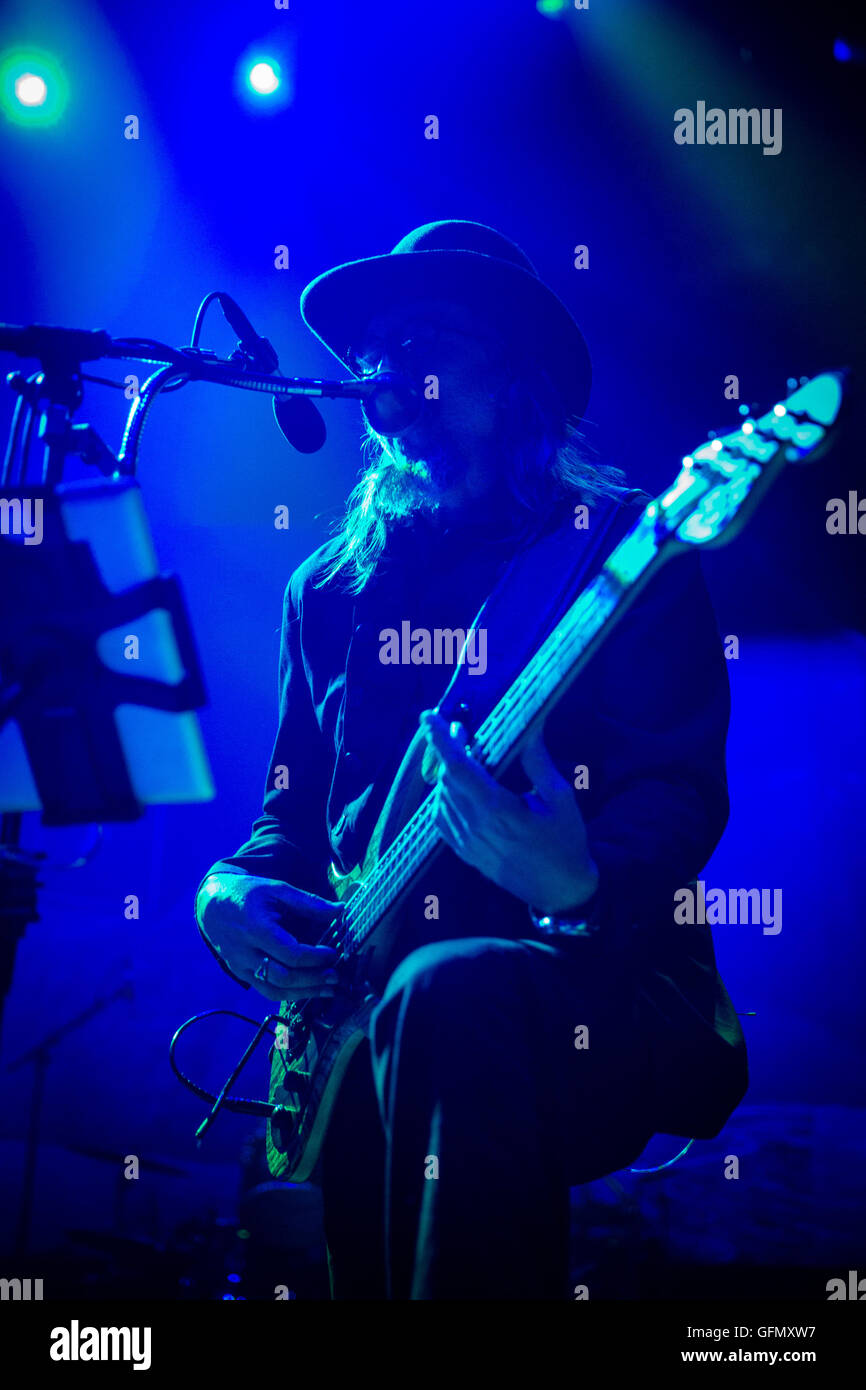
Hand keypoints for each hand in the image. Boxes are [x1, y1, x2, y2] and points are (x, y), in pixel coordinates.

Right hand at [196, 873, 341, 1001]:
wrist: (211, 904)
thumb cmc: (248, 893)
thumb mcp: (277, 889)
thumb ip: (308, 902)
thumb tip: (340, 909)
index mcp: (256, 928)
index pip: (290, 953)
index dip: (315, 957)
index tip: (334, 953)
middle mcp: (246, 952)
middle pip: (283, 976)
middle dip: (313, 979)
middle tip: (336, 976)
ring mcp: (241, 966)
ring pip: (274, 990)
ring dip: (304, 993)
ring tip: (329, 989)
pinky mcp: (240, 973)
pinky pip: (266, 990)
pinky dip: (289, 994)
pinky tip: (309, 991)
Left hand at [420, 709, 598, 914]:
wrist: (560, 890)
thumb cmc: (566, 842)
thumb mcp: (561, 798)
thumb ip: (538, 763)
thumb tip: (530, 727)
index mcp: (498, 810)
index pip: (458, 768)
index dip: (440, 739)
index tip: (428, 716)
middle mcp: (476, 826)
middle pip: (447, 779)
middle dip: (448, 749)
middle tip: (460, 729)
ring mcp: (467, 843)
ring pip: (442, 798)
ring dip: (447, 772)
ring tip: (462, 755)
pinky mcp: (465, 854)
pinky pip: (442, 820)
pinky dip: (444, 797)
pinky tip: (456, 787)